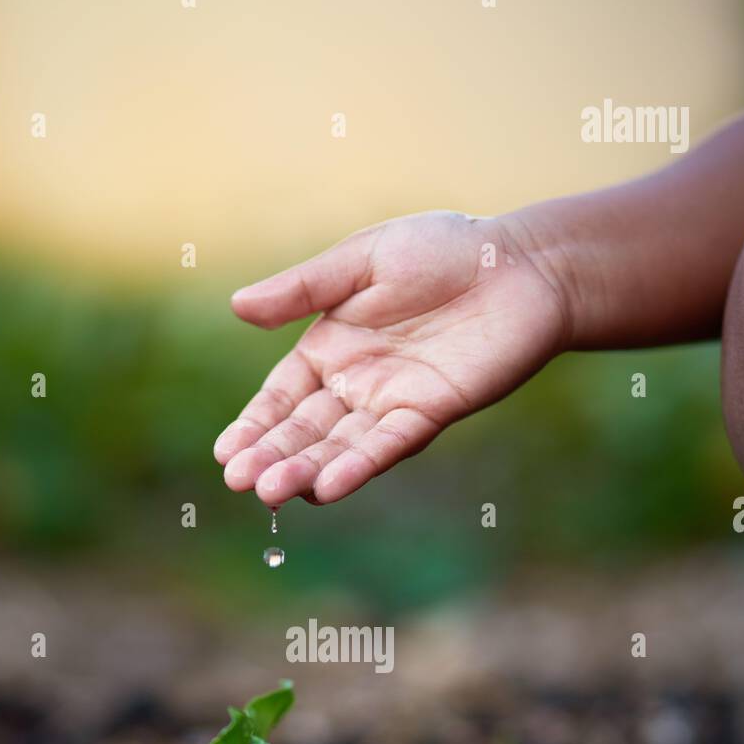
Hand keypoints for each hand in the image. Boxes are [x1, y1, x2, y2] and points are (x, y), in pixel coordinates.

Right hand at [214, 210, 569, 504]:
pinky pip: (388, 445)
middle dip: (270, 457)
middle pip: (303, 430)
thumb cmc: (442, 250)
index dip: (253, 425)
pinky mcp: (430, 413)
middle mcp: (354, 384)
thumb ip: (303, 289)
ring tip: (272, 492)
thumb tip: (236, 306)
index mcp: (329, 347)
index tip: (225, 453)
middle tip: (239, 483)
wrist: (519, 265)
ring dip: (305, 471)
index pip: (280, 396)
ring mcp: (390, 403)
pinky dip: (358, 466)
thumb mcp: (362, 260)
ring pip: (339, 447)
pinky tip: (329, 486)